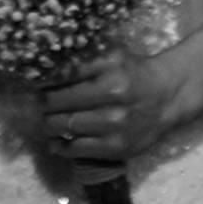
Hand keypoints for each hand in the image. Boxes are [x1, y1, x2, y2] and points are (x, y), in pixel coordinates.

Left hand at [35, 44, 175, 188]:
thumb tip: (42, 66)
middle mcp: (113, 93)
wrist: (167, 98)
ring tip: (47, 121)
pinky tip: (56, 141)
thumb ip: (81, 57)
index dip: (42, 80)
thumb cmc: (133, 73)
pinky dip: (60, 146)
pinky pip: (76, 148)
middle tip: (39, 103)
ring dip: (48, 124)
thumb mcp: (111, 55)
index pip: (61, 73)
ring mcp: (114, 122)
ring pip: (63, 125)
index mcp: (109, 65)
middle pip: (57, 100)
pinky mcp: (116, 146)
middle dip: (43, 102)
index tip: (35, 83)